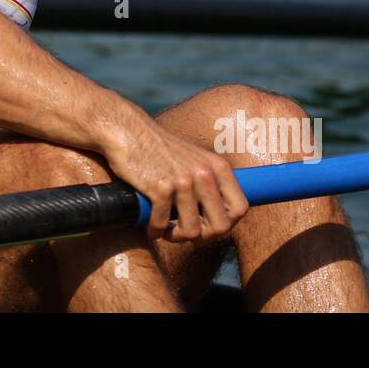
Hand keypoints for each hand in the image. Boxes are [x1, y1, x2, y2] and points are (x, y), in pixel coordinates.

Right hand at [103, 111, 248, 243]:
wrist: (127, 130)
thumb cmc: (159, 149)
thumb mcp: (194, 159)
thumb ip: (210, 181)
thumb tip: (221, 217)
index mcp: (217, 166)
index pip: (241, 208)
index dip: (227, 223)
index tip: (208, 225)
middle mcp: (205, 174)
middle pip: (221, 226)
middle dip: (202, 236)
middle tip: (185, 231)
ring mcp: (183, 181)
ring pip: (192, 232)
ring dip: (176, 236)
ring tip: (166, 229)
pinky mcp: (160, 188)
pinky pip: (163, 225)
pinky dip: (154, 230)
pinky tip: (150, 225)